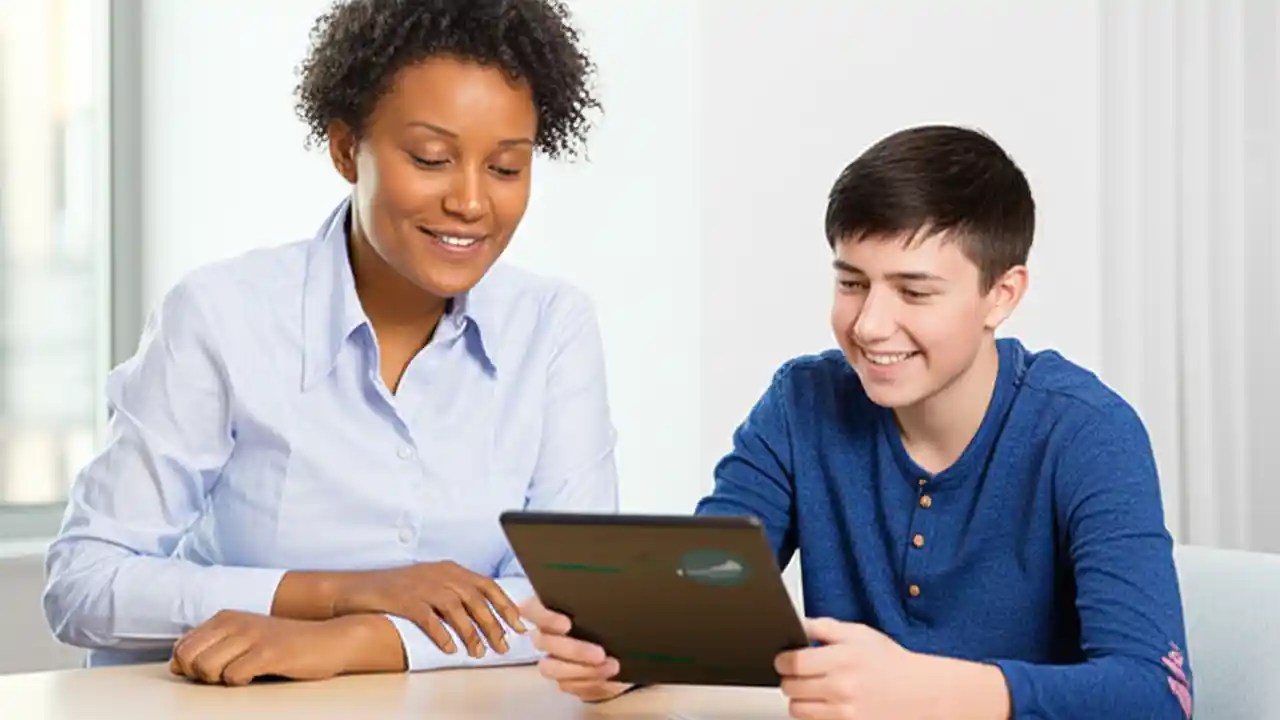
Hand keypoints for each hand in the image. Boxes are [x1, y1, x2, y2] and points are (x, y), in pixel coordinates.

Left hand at [169, 610, 390, 685]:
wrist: (330, 640)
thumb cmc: (285, 645)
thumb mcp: (243, 640)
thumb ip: (210, 648)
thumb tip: (175, 665)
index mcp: (225, 618)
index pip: (181, 647)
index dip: (188, 667)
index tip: (212, 671)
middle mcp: (235, 623)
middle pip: (189, 659)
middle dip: (200, 675)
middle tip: (225, 675)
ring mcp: (252, 636)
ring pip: (206, 668)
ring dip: (220, 679)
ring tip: (242, 674)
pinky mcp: (268, 652)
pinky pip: (233, 676)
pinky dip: (240, 682)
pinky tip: (257, 675)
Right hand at [332, 561, 524, 657]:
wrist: (360, 587)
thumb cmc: (400, 588)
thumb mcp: (433, 581)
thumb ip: (458, 591)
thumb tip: (487, 615)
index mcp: (452, 569)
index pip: (487, 585)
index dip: (506, 605)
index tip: (519, 626)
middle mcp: (441, 574)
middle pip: (476, 599)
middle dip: (493, 625)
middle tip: (502, 646)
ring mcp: (423, 586)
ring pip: (457, 609)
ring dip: (471, 633)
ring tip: (478, 652)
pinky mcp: (406, 600)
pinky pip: (430, 619)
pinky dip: (443, 634)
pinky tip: (450, 649)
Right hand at [522, 595, 631, 701]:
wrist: (630, 647)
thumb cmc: (618, 617)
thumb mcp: (613, 603)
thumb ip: (602, 598)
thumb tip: (611, 591)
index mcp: (552, 607)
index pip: (532, 608)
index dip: (544, 617)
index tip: (566, 624)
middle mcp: (547, 633)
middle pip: (543, 642)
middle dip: (573, 650)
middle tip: (600, 654)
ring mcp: (553, 658)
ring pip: (550, 668)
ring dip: (581, 671)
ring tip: (611, 667)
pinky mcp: (565, 680)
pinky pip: (568, 685)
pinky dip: (589, 684)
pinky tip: (610, 679)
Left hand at [776, 618, 932, 719]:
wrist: (920, 692)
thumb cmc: (889, 662)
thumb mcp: (858, 634)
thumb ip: (823, 627)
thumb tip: (794, 622)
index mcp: (842, 659)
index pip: (793, 662)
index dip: (782, 660)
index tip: (784, 659)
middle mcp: (842, 687)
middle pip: (790, 687)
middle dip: (790, 678)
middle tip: (801, 674)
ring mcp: (845, 712)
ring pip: (797, 709)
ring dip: (799, 699)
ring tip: (813, 689)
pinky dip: (813, 714)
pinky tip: (825, 704)